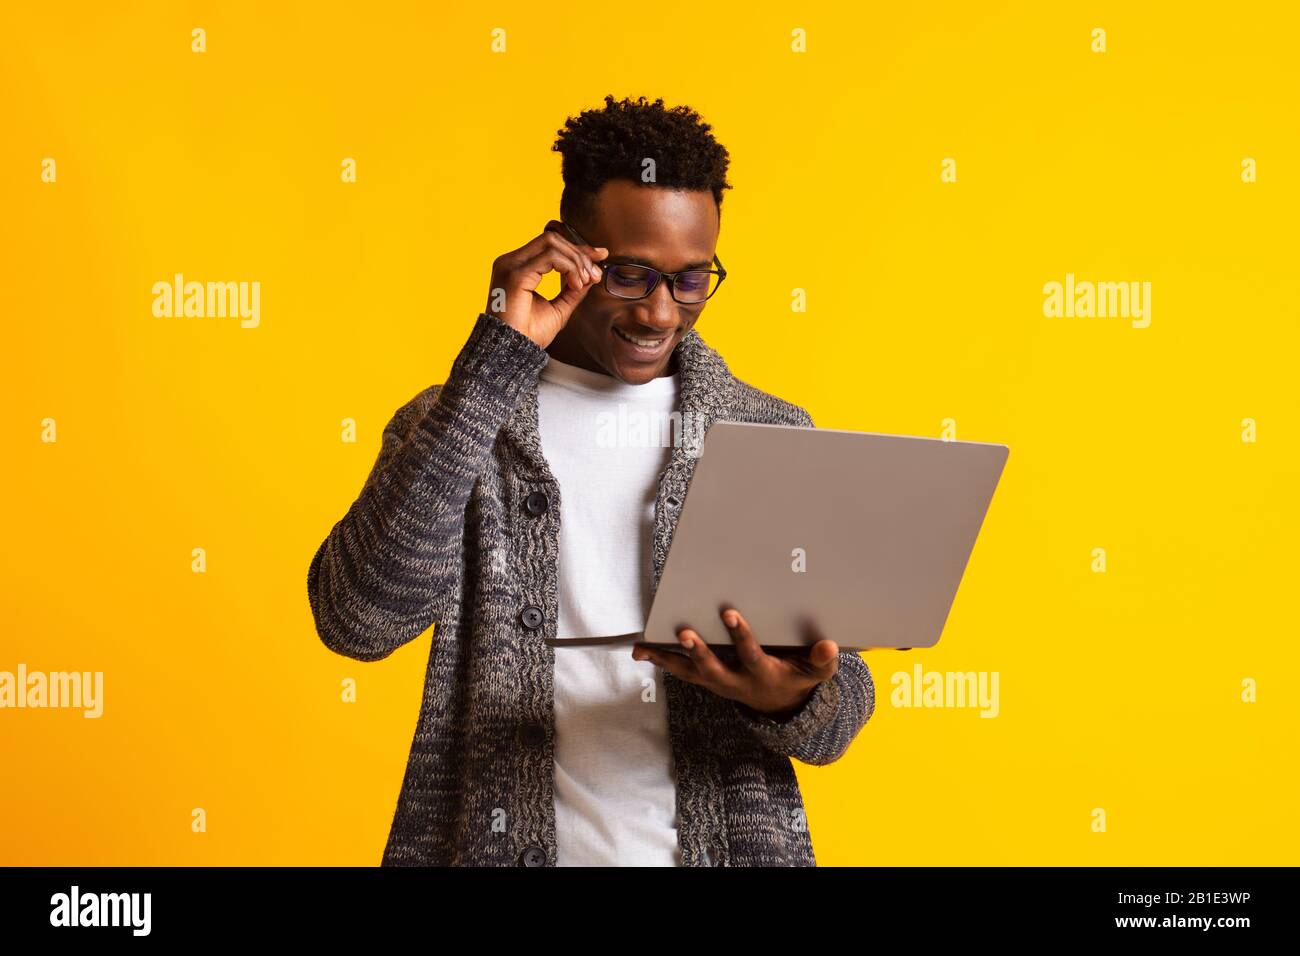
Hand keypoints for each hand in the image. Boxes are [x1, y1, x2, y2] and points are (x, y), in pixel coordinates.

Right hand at [484, 220, 608, 348]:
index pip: (549, 245)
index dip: (577, 247)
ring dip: (575, 261)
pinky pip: (550, 257)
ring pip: (552, 243)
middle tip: (594, 275)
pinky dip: (569, 268)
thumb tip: (592, 274)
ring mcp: (511, 265)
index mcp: (517, 267)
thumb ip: (573, 290)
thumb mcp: (558, 308)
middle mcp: (510, 261)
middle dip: (579, 254)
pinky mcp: (515, 274)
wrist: (511, 353)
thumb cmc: (529, 335)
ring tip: (584, 283)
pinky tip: (576, 285)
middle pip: (552, 239)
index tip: (601, 255)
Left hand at [632, 607, 838, 720]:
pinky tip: (640, 650)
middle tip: (685, 632)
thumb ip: (822, 661)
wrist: (780, 706)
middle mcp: (736, 682)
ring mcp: (718, 683)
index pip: (751, 655)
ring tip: (644, 649)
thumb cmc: (797, 678)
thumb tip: (827, 646)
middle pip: (713, 669)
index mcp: (763, 675)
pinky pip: (681, 671)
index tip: (729, 612)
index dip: (740, 636)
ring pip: (690, 672)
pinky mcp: (706, 680)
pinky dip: (660, 660)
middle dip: (699, 652)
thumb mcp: (815, 674)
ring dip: (668, 659)